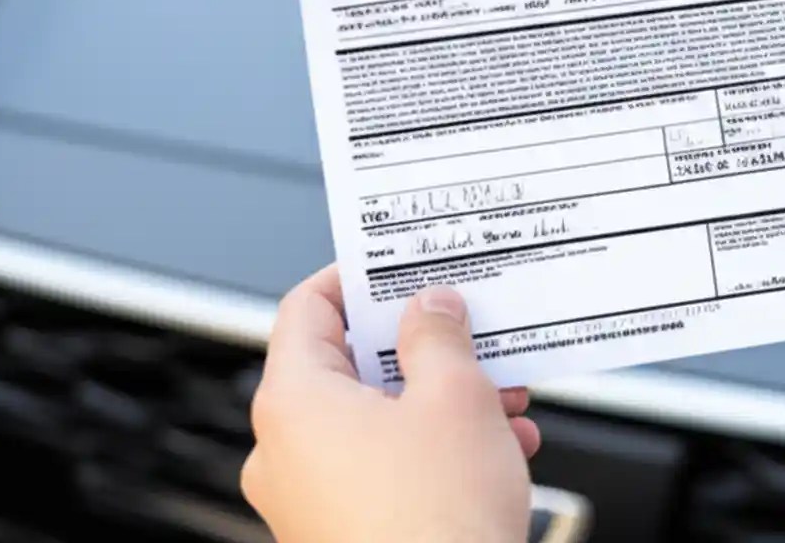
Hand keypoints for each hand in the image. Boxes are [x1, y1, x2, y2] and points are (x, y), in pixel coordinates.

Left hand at [242, 266, 539, 542]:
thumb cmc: (434, 525)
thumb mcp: (453, 398)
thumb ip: (437, 335)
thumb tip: (430, 307)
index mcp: (293, 402)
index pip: (306, 309)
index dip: (355, 279)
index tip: (396, 268)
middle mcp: (284, 450)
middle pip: (348, 368)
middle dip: (420, 351)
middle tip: (468, 337)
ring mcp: (307, 499)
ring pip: (374, 423)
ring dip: (438, 403)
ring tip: (500, 403)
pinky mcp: (338, 532)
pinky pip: (381, 470)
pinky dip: (431, 451)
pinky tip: (492, 451)